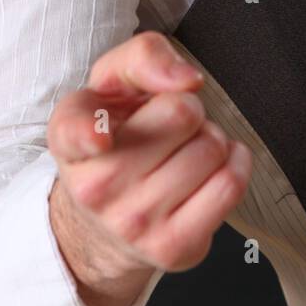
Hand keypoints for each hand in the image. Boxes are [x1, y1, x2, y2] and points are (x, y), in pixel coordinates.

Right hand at [46, 32, 252, 305]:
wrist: (103, 222)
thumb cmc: (116, 135)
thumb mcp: (113, 82)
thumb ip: (144, 57)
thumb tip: (187, 80)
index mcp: (70, 136)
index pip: (75, 132)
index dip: (91, 131)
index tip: (101, 137)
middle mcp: (95, 186)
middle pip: (183, 113)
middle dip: (188, 109)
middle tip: (167, 127)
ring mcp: (134, 223)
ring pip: (211, 148)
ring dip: (210, 138)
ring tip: (184, 150)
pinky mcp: (173, 248)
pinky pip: (230, 185)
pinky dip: (235, 163)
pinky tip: (213, 165)